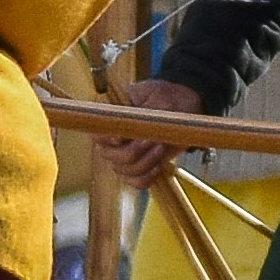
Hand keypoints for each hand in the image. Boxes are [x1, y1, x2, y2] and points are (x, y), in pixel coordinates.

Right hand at [111, 73, 201, 189]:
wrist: (183, 105)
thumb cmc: (166, 97)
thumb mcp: (156, 98)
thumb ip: (143, 114)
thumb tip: (130, 128)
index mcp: (110, 119)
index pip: (97, 135)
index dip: (107, 139)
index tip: (123, 137)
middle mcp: (112, 141)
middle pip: (112, 156)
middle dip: (134, 150)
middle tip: (152, 139)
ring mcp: (124, 156)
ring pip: (126, 170)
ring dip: (146, 162)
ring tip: (161, 147)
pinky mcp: (139, 168)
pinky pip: (136, 182)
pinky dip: (148, 177)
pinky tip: (159, 166)